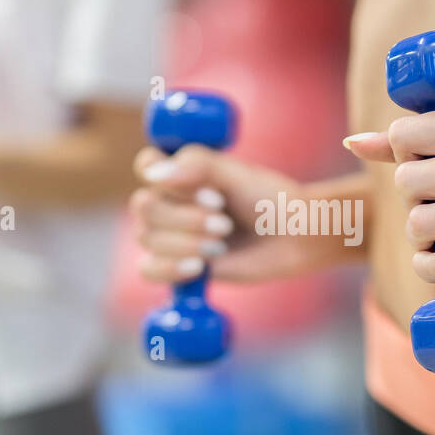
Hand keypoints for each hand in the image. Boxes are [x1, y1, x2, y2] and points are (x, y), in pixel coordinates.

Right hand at [130, 145, 326, 283]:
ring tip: (221, 245)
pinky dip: (170, 268)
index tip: (213, 193)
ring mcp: (170, 233)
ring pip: (147, 238)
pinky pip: (149, 269)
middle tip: (224, 223)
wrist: (291, 238)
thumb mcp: (236, 173)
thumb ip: (197, 165)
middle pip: (144, 206)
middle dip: (185, 218)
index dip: (170, 181)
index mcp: (180, 172)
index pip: (146, 166)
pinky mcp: (176, 265)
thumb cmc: (268, 199)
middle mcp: (169, 201)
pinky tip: (199, 267)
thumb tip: (154, 175)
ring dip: (185, 243)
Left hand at [345, 106, 434, 282]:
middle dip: (410, 194)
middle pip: (410, 182)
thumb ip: (428, 136)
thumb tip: (353, 143)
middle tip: (431, 197)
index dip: (402, 151)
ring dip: (419, 232)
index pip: (410, 134)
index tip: (420, 159)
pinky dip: (430, 267)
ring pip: (422, 224)